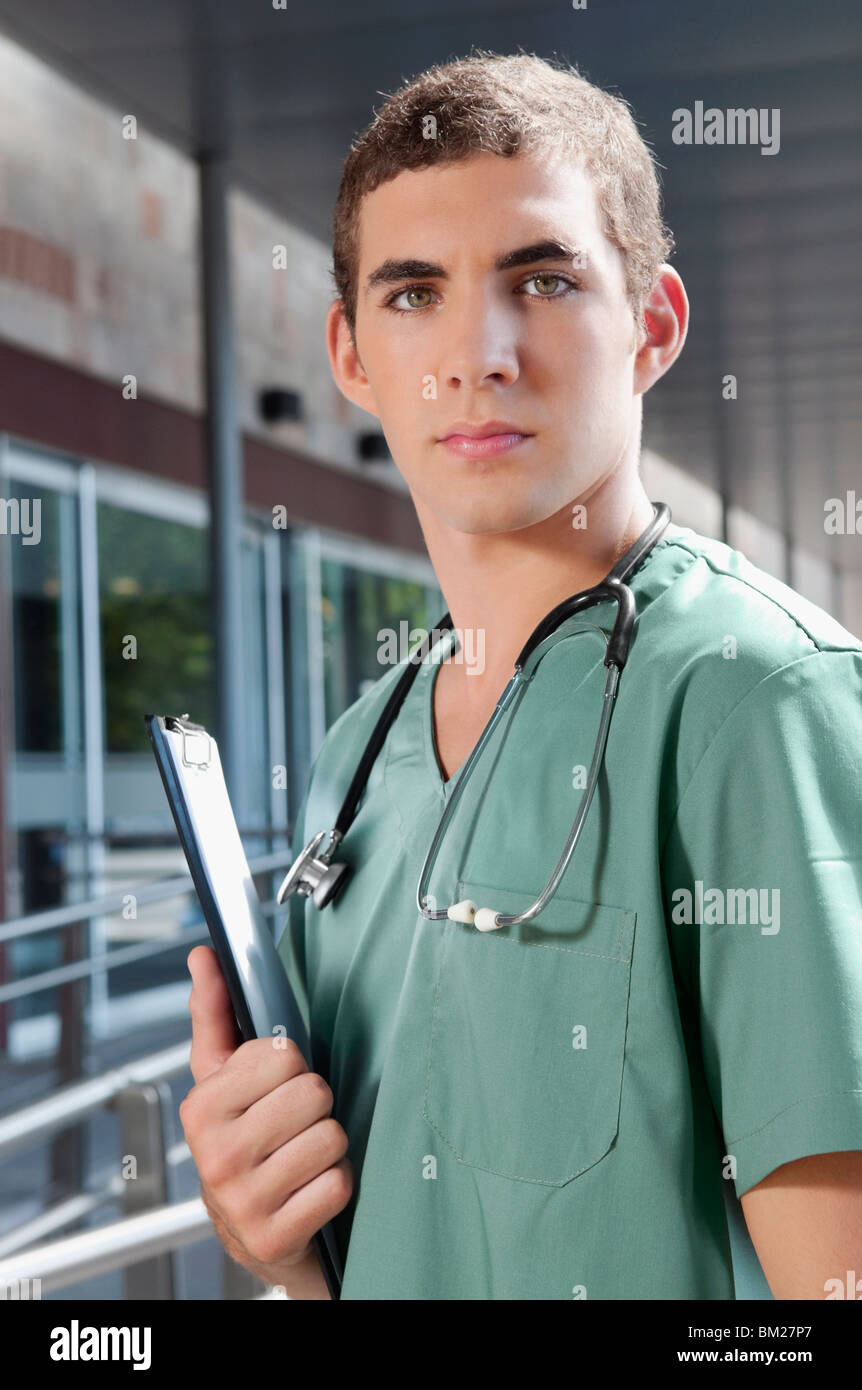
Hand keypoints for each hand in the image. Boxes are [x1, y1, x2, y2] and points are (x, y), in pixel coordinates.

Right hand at [180, 945, 352, 1292]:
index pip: (283, 1054)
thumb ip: (214, 1012)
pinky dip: (335, 1185)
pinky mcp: (275, 1237)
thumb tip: (204, 955)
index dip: (290, 1068)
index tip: (273, 1088)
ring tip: (301, 1158)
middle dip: (314, 1106)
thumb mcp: (221, 1079)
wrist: (249, 1231)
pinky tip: (308, 1190)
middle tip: (292, 1125)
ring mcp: (244, 1201)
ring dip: (327, 1147)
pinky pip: (338, 1184)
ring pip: (331, 1138)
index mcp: (201, 1108)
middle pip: (313, 1094)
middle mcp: (216, 1156)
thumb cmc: (240, 1139)